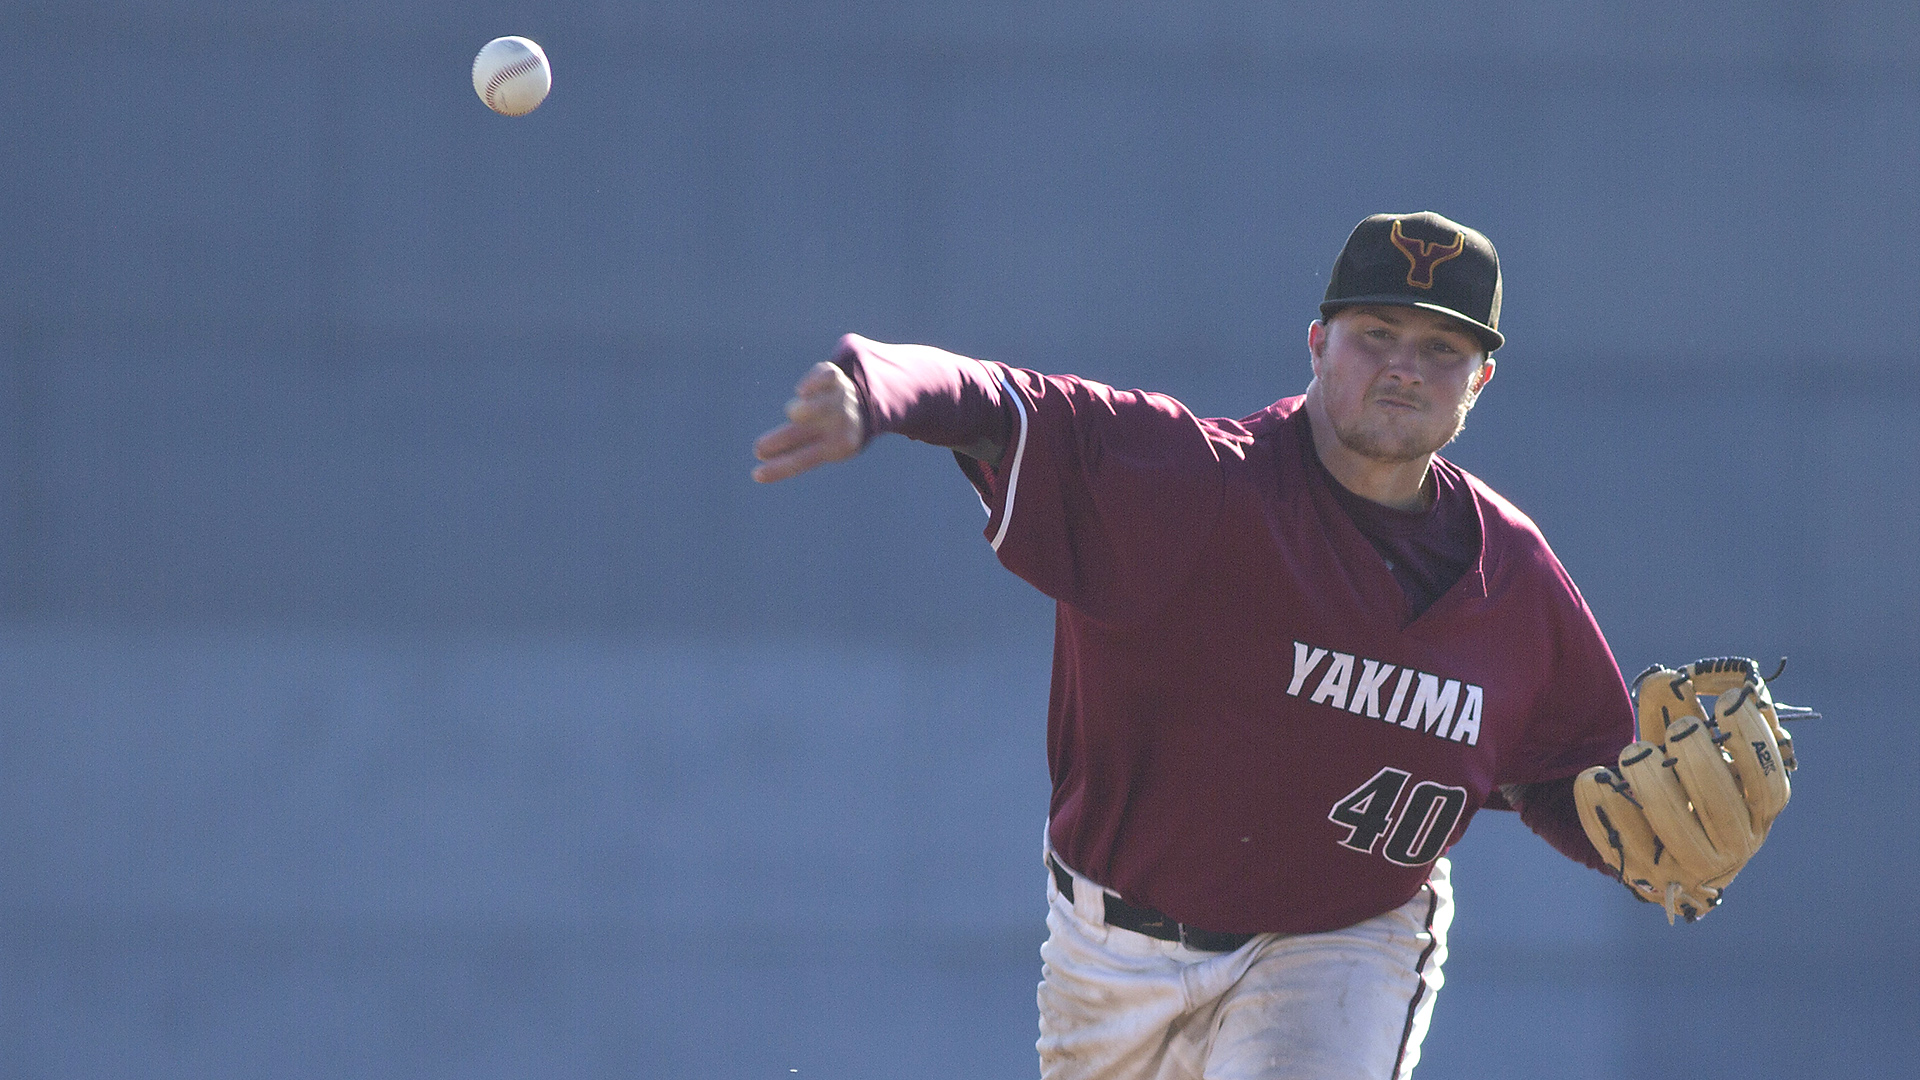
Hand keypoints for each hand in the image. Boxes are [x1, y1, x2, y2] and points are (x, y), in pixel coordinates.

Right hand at [752, 362, 864, 482]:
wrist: (862, 405)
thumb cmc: (829, 431)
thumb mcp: (818, 448)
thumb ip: (794, 450)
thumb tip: (763, 461)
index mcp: (836, 447)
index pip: (802, 460)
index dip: (779, 468)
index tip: (757, 474)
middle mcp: (838, 424)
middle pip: (803, 434)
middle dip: (780, 441)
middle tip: (759, 449)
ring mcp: (838, 400)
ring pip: (817, 406)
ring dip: (799, 412)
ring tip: (793, 414)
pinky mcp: (835, 378)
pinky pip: (825, 378)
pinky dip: (812, 383)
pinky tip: (803, 392)